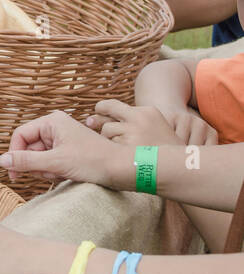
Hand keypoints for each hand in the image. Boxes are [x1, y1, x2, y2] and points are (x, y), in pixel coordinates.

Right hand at [0, 110, 125, 186]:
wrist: (123, 170)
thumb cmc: (93, 161)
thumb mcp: (55, 163)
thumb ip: (26, 161)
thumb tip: (0, 161)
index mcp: (51, 121)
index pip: (20, 135)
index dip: (15, 154)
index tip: (15, 174)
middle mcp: (56, 126)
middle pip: (29, 146)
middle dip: (35, 164)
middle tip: (47, 174)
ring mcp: (63, 138)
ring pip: (39, 156)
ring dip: (45, 169)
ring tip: (60, 174)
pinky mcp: (69, 150)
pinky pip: (50, 160)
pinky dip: (54, 170)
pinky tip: (65, 175)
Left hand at [87, 99, 216, 147]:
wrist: (185, 168)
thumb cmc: (161, 150)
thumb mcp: (150, 128)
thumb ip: (124, 121)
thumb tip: (88, 120)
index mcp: (147, 111)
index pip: (112, 105)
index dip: (101, 110)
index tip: (98, 116)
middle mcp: (140, 118)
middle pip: (104, 113)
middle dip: (97, 121)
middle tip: (100, 130)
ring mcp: (134, 132)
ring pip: (106, 131)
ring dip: (109, 140)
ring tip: (125, 148)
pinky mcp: (128, 147)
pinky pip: (110, 146)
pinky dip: (114, 151)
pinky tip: (127, 156)